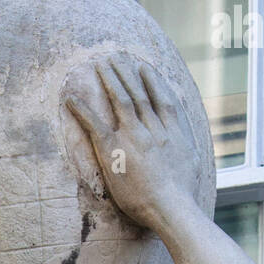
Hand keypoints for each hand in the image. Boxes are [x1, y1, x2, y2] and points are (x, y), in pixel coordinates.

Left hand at [65, 58, 201, 232]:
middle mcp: (153, 129)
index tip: (144, 67)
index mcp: (172, 133)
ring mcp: (134, 136)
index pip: (161, 99)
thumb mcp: (192, 165)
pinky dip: (81, 109)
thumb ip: (185, 150)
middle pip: (139, 93)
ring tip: (100, 64)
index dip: (152, 81)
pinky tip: (70, 98)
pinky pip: (94, 123)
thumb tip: (186, 147)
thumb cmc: (183, 196)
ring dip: (108, 79)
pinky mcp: (114, 149)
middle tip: (116, 56)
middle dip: (126, 72)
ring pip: (120, 99)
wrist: (173, 207)